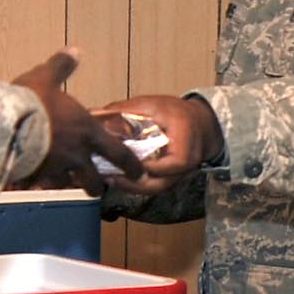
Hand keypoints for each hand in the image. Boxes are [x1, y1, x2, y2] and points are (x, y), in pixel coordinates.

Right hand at [12, 50, 142, 190]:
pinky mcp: (33, 176)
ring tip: (61, 184)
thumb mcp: (47, 77)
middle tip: (96, 187)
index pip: (118, 152)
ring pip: (67, 185)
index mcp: (87, 131)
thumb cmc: (33, 101)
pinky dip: (35, 183)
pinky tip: (28, 182)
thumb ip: (62, 66)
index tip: (138, 174)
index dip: (131, 165)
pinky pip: (37, 184)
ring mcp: (55, 168)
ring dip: (66, 185)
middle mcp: (76, 154)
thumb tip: (73, 51)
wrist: (7, 125)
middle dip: (96, 185)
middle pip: (94, 180)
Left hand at [99, 93, 221, 188]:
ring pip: (157, 188)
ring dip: (133, 186)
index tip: (130, 162)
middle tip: (111, 177)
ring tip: (110, 178)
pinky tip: (119, 177)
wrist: (197, 122)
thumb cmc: (175, 112)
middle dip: (135, 184)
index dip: (153, 167)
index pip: (176, 162)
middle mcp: (187, 162)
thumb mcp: (152, 104)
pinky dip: (137, 184)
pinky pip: (155, 185)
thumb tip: (95, 115)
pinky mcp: (171, 178)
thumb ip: (126, 110)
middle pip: (163, 183)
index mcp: (186, 141)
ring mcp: (179, 174)